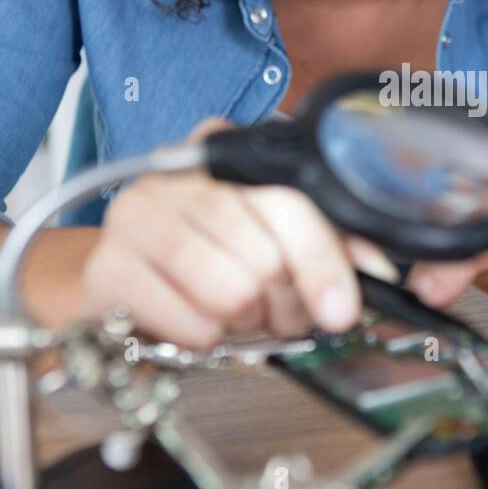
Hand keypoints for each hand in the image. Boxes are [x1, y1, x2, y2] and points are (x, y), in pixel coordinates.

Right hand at [80, 117, 397, 348]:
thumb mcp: (273, 238)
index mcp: (228, 152)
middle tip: (275, 310)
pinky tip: (197, 320)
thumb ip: (331, 243)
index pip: (291, 203)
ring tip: (233, 311)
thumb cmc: (208, 255)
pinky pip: (191, 322)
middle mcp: (178, 174)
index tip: (341, 309)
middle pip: (265, 255)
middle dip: (283, 302)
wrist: (124, 279)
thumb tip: (377, 270)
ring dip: (244, 320)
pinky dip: (206, 336)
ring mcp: (136, 215)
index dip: (323, 263)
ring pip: (231, 291)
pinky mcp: (109, 267)